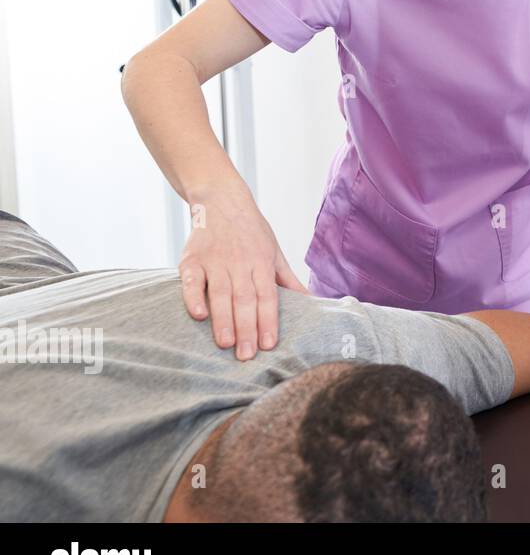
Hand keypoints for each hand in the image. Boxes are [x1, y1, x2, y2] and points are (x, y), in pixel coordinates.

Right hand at [178, 182, 309, 360]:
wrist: (221, 199)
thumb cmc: (252, 230)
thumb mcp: (274, 251)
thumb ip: (288, 279)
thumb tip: (313, 301)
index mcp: (262, 263)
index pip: (267, 297)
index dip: (268, 321)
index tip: (269, 345)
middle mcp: (239, 263)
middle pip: (244, 299)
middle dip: (246, 329)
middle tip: (246, 355)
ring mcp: (214, 260)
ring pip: (219, 293)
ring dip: (223, 319)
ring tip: (226, 344)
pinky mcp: (191, 259)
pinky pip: (191, 281)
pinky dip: (193, 297)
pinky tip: (198, 315)